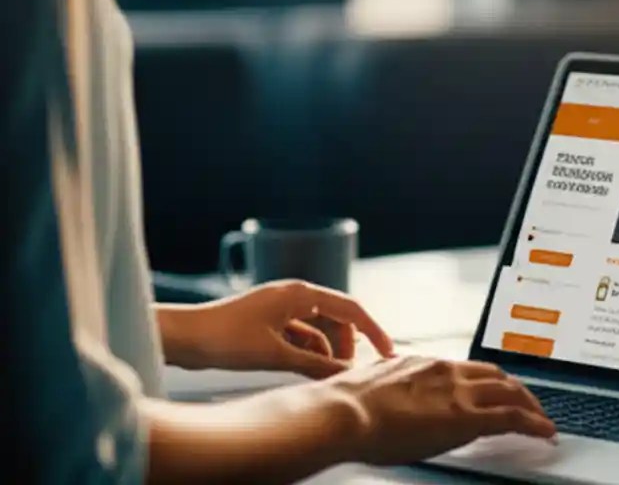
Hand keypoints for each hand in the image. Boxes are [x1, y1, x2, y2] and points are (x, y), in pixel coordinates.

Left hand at [156, 279, 395, 377]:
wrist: (182, 338)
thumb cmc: (224, 338)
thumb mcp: (275, 354)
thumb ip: (314, 363)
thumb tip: (345, 371)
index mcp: (300, 293)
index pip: (350, 308)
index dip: (373, 330)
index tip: (387, 352)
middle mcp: (294, 295)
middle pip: (337, 318)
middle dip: (348, 343)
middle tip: (351, 371)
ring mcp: (281, 309)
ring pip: (319, 329)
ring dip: (328, 350)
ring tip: (329, 374)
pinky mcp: (268, 323)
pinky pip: (300, 336)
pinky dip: (309, 352)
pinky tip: (310, 370)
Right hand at [327, 356, 556, 464]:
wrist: (342, 413)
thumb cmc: (346, 406)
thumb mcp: (374, 387)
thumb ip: (393, 389)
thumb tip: (391, 399)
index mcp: (425, 364)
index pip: (468, 369)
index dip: (488, 381)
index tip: (495, 390)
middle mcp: (447, 371)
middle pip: (496, 375)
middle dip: (517, 389)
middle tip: (528, 404)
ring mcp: (458, 392)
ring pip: (511, 391)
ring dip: (531, 405)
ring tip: (541, 420)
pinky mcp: (465, 416)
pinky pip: (512, 417)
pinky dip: (534, 423)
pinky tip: (545, 432)